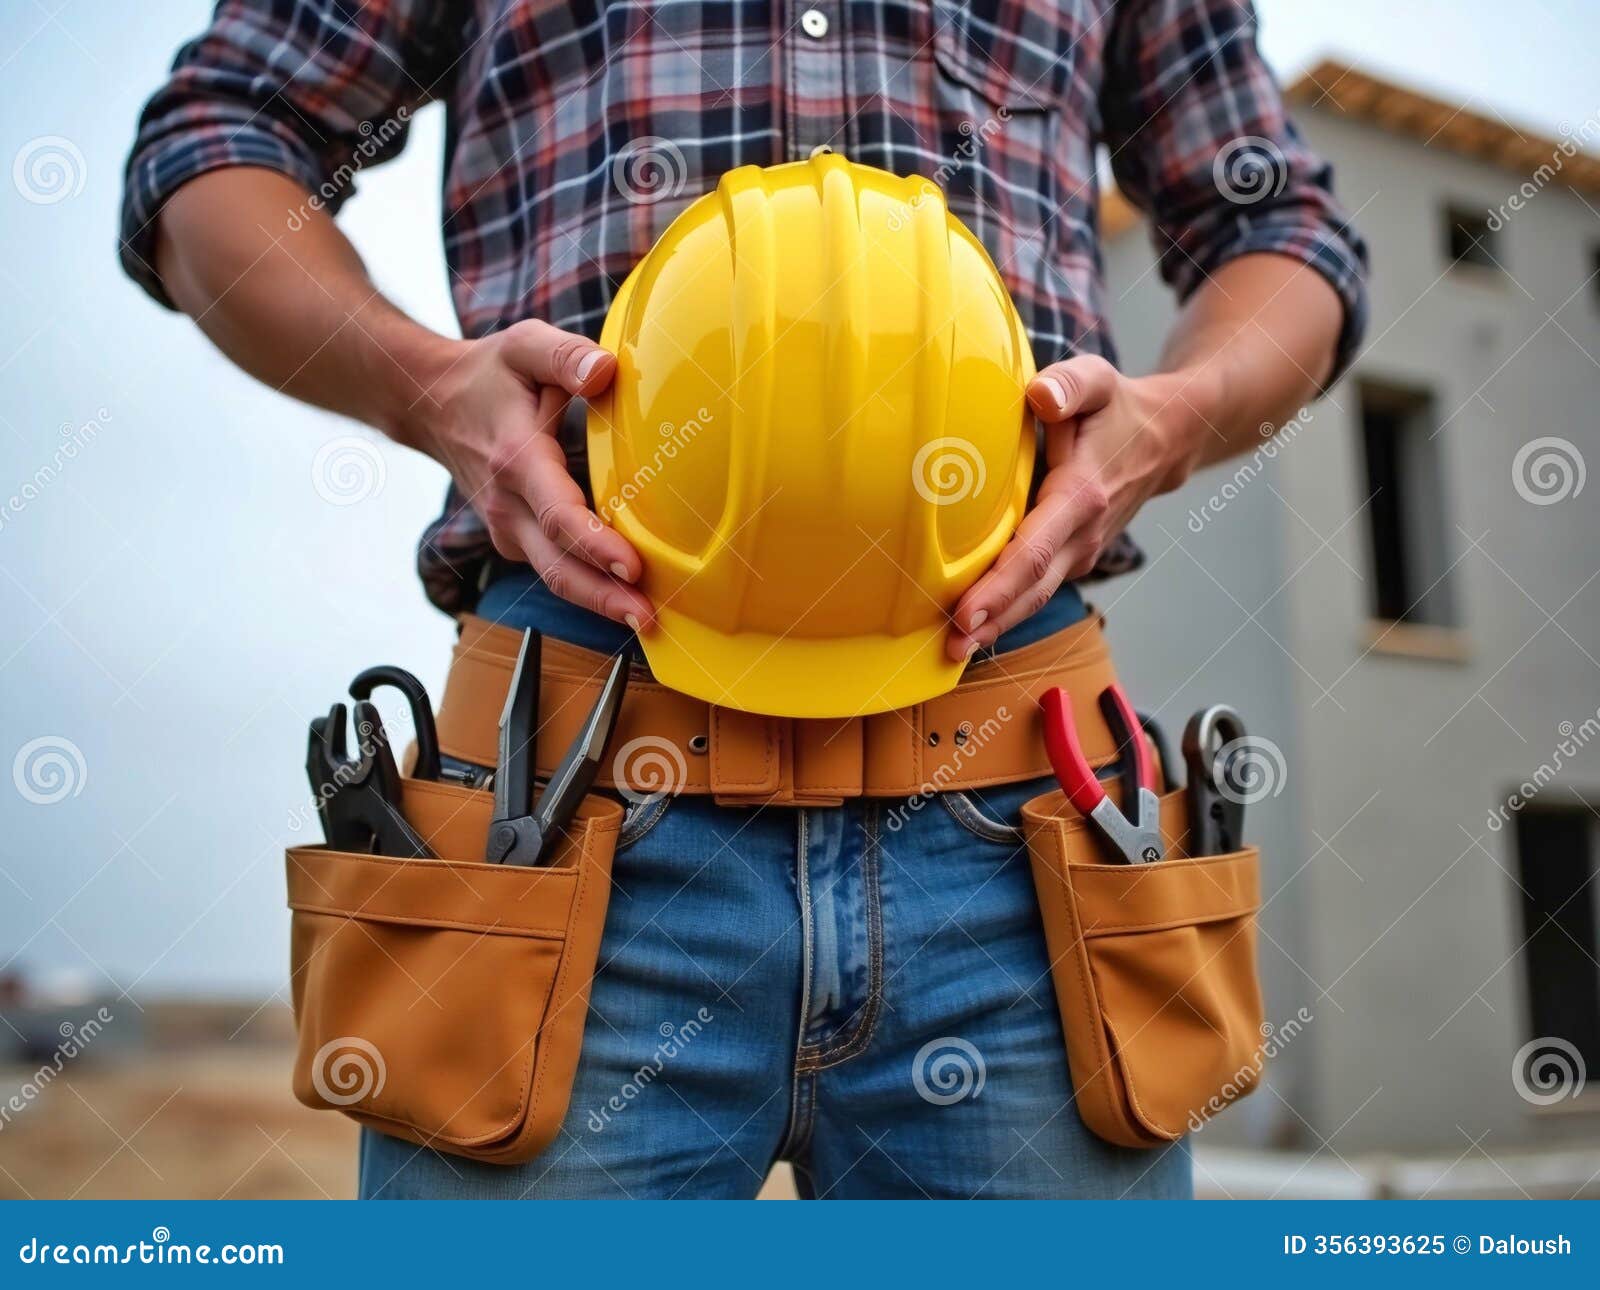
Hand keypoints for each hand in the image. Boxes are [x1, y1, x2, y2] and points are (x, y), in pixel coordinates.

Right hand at [410, 320, 654, 630]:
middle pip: (557, 566)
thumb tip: (607, 370)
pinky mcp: (514, 539)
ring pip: (554, 576)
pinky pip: (551, 568)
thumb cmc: (489, 376)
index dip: (595, 545)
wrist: (432, 404)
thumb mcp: (524, 346)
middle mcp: (507, 505)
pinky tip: (623, 596)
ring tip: (646, 619)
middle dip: (604, 598)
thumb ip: (566, 355)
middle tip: (650, 618)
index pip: (558, 514)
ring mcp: (507, 528)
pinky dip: (587, 587)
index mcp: (517, 460)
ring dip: (599, 602)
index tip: (631, 566)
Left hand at [946, 355, 1217, 660]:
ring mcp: (1081, 553)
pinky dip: (1007, 612)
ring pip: (1034, 598)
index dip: (999, 587)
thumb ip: (1069, 385)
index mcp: (1080, 497)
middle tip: (948, 650)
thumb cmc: (1120, 408)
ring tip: (951, 652)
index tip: (965, 613)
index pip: (1034, 552)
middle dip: (989, 624)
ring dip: (995, 627)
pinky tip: (973, 626)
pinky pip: (1037, 590)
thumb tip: (1039, 396)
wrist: (1168, 439)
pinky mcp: (1073, 558)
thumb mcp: (1098, 379)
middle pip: (1031, 592)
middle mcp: (1082, 535)